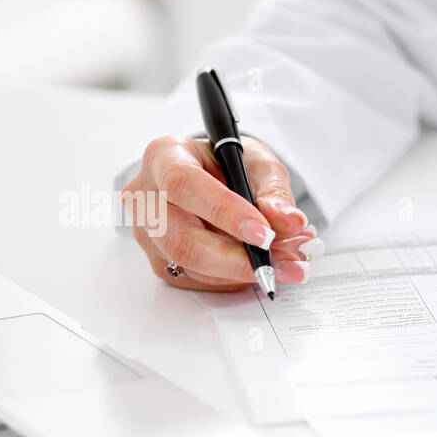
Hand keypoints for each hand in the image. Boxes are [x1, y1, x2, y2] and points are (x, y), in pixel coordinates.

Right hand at [124, 135, 322, 290]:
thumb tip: (290, 221)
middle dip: (240, 259)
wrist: (213, 178)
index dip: (225, 213)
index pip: (184, 185)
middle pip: (182, 239)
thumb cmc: (228, 165)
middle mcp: (147, 197)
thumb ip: (274, 192)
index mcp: (164, 157)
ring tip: (288, 262)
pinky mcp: (161, 262)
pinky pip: (200, 280)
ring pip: (193, 266)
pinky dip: (239, 277)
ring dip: (247, 271)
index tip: (265, 234)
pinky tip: (263, 264)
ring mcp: (149, 234)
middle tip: (287, 263)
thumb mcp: (258, 164)